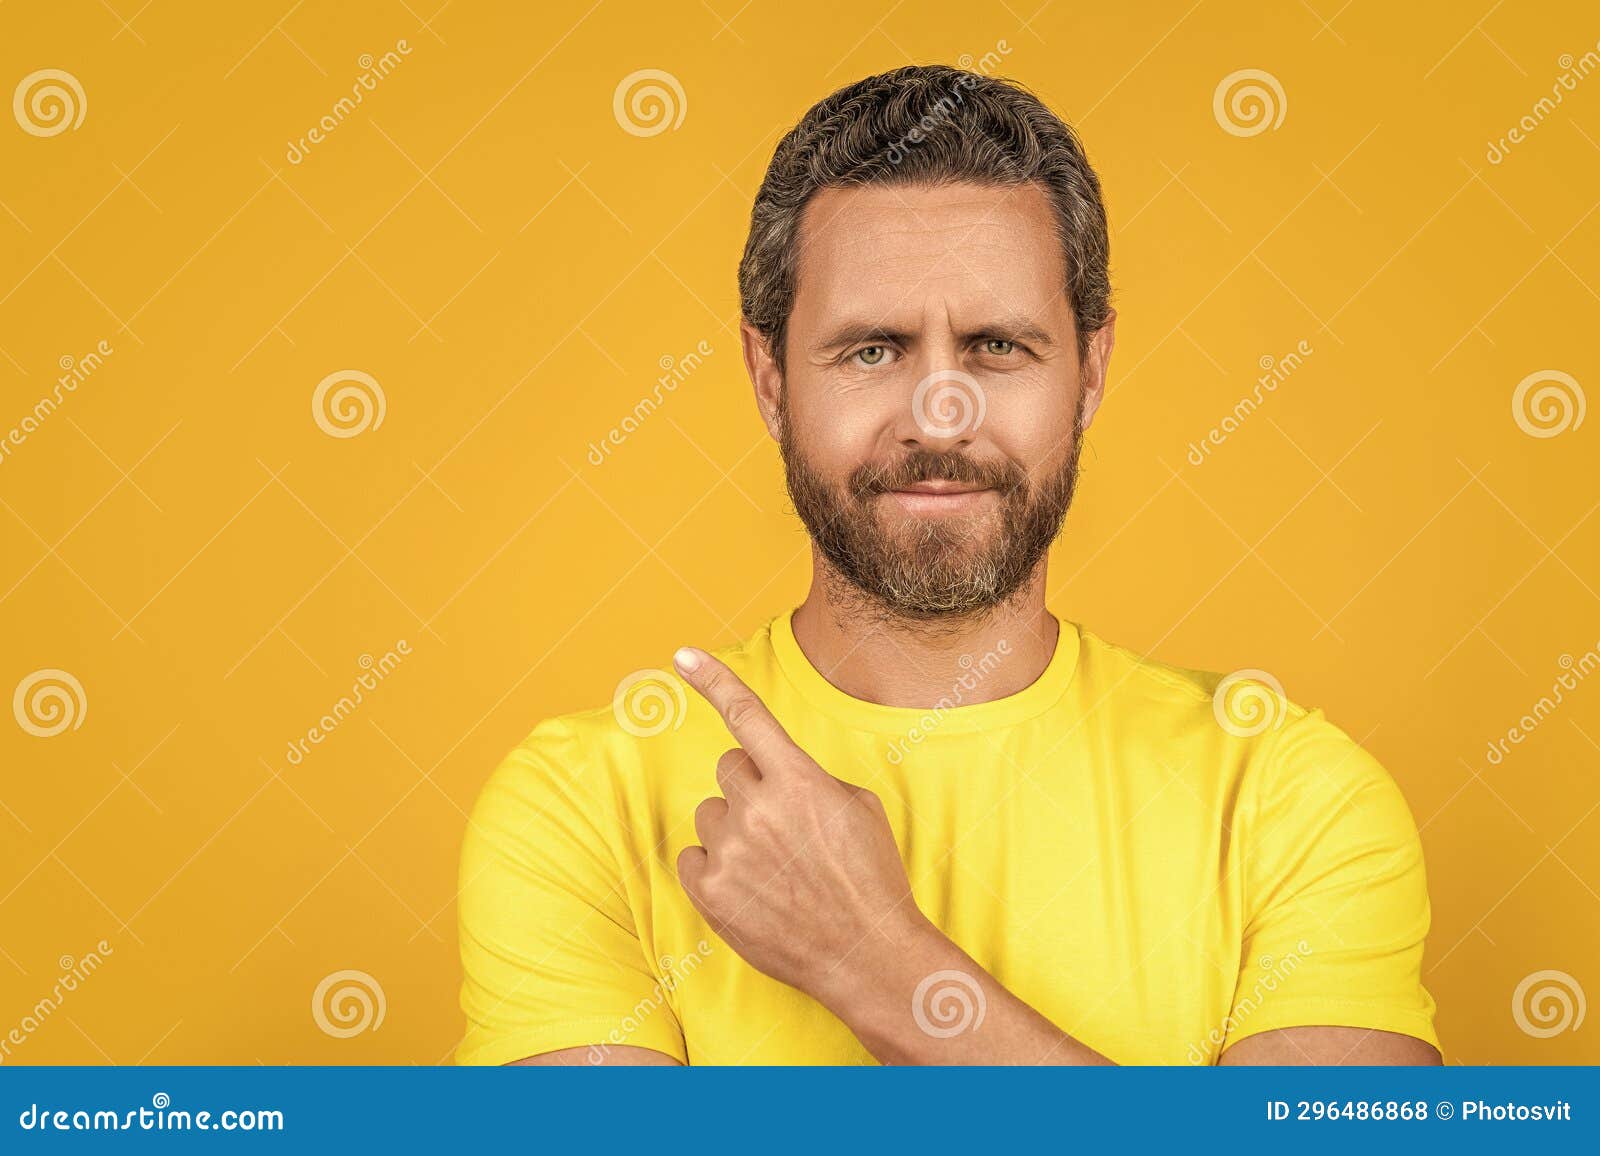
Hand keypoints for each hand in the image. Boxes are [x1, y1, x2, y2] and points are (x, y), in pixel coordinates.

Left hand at [672, 646, 931, 1004]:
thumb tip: (774, 773)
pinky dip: (716, 869)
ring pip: (710, 814)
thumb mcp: (858, 808)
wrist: (866, 955)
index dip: (712, 679)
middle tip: (782, 826)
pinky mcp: (710, 892)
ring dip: (733, 830)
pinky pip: (693, 858)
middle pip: (729, 770)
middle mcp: (758, 808)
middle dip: (750, 788)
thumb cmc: (870, 878)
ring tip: (773, 867)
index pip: (746, 715)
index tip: (682, 655)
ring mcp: (731, 851)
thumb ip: (808, 778)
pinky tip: (751, 890)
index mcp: (798, 780)